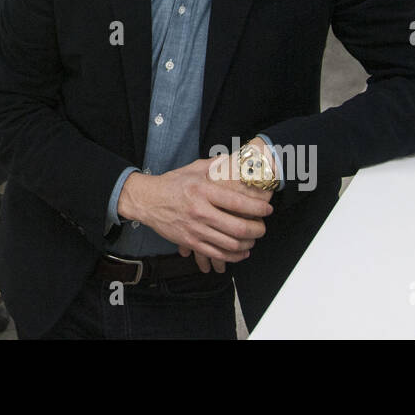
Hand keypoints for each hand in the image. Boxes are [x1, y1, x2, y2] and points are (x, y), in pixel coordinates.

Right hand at [117, 158, 271, 272]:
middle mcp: (200, 211)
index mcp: (203, 191)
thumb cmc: (171, 184)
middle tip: (262, 227)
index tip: (267, 210)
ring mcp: (195, 229)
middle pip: (238, 227)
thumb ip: (215, 164)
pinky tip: (241, 251)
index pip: (238, 202)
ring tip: (253, 239)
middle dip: (257, 230)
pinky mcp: (190, 242)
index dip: (258, 208)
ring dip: (248, 244)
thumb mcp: (193, 168)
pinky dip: (233, 256)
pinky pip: (217, 254)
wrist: (147, 200)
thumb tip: (234, 158)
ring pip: (230, 244)